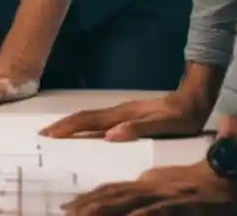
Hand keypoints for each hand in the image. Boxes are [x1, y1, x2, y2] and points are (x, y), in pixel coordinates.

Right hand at [41, 91, 209, 140]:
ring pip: (89, 116)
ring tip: (56, 132)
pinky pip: (98, 119)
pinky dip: (84, 124)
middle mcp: (118, 111)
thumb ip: (138, 129)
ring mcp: (121, 111)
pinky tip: (83, 129)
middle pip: (84, 117)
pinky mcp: (126, 114)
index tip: (51, 134)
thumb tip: (110, 135)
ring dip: (71, 124)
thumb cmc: (181, 117)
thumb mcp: (164, 125)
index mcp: (123, 114)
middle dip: (63, 125)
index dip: (69, 127)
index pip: (89, 121)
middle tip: (43, 134)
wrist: (193, 100)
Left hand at [62, 162, 236, 214]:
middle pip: (113, 196)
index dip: (87, 199)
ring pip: (129, 202)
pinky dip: (144, 214)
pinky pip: (160, 211)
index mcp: (142, 183)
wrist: (225, 179)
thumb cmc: (192, 185)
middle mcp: (148, 187)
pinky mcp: (181, 205)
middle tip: (66, 213)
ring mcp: (163, 196)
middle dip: (88, 205)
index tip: (66, 208)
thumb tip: (119, 199)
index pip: (109, 190)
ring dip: (106, 209)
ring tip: (84, 214)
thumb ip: (138, 191)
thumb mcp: (160, 185)